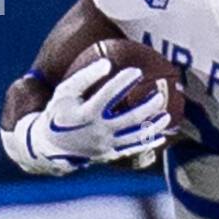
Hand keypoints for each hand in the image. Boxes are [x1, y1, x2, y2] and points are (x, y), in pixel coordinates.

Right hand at [33, 57, 171, 169]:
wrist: (51, 145)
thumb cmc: (60, 111)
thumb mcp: (65, 91)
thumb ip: (85, 77)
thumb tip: (107, 63)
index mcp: (86, 113)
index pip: (109, 94)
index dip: (123, 82)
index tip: (136, 71)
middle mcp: (98, 131)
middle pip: (130, 118)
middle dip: (148, 106)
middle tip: (160, 94)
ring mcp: (105, 145)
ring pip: (135, 136)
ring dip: (153, 126)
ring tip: (166, 115)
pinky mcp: (109, 155)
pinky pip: (133, 150)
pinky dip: (147, 144)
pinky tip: (161, 137)